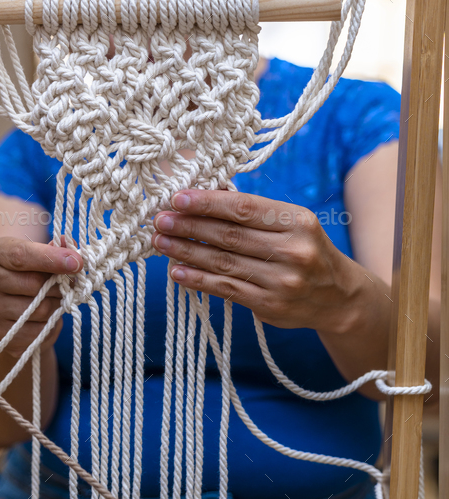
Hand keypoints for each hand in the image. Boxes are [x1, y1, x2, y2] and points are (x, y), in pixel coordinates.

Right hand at [0, 235, 82, 356]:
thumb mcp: (34, 253)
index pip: (21, 255)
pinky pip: (39, 333)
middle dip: (59, 286)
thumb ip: (54, 247)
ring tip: (54, 300)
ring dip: (57, 306)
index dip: (51, 258)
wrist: (3, 305)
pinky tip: (46, 318)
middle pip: (35, 285)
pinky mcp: (0, 337)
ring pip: (41, 310)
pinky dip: (51, 325)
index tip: (76, 263)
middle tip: (68, 284)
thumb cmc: (23, 273)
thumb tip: (71, 245)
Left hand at [152, 189, 362, 335]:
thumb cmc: (306, 250)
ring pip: (223, 263)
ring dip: (186, 252)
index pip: (243, 208)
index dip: (207, 202)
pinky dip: (198, 280)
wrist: (339, 297)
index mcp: (297, 222)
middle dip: (189, 226)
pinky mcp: (270, 306)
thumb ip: (254, 212)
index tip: (177, 198)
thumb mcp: (292, 223)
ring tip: (161, 242)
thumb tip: (206, 193)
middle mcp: (293, 251)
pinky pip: (226, 289)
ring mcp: (282, 281)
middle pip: (229, 235)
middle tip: (159, 219)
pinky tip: (177, 271)